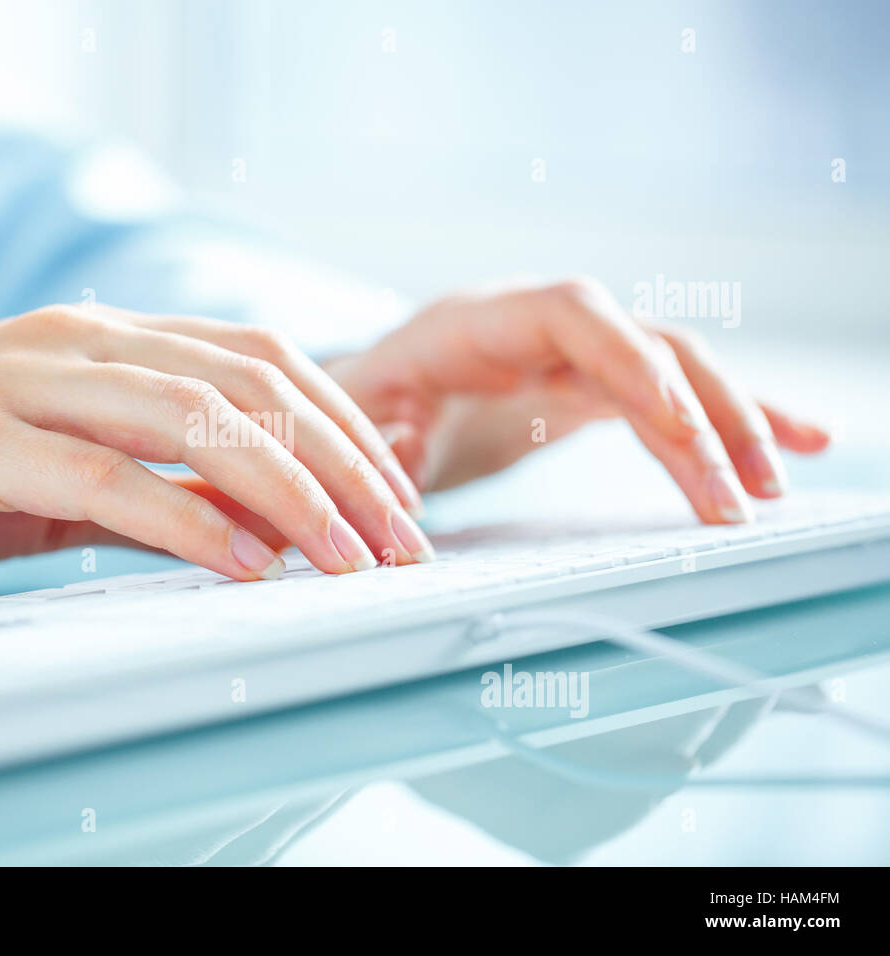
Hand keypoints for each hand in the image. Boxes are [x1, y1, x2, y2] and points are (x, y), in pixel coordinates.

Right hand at [0, 305, 431, 579]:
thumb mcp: (76, 471)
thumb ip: (164, 481)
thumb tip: (268, 523)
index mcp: (111, 334)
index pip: (262, 357)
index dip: (345, 421)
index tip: (395, 493)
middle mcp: (81, 338)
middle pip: (250, 383)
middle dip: (341, 463)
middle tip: (396, 537)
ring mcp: (29, 378)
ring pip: (193, 418)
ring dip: (288, 492)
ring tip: (344, 557)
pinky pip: (106, 475)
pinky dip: (186, 518)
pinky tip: (242, 562)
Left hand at [328, 277, 830, 522]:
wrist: (365, 388)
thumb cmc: (355, 399)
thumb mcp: (352, 413)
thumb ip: (374, 432)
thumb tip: (402, 456)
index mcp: (476, 322)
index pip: (571, 316)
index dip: (629, 359)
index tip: (678, 425)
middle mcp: (536, 326)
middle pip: (642, 346)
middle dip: (699, 415)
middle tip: (740, 495)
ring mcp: (569, 355)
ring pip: (672, 372)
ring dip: (728, 425)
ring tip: (775, 489)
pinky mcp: (589, 387)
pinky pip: (670, 397)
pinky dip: (729, 422)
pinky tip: (797, 444)